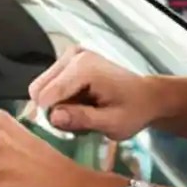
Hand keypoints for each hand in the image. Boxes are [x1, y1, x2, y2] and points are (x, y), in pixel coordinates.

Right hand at [29, 47, 160, 140]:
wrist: (147, 96)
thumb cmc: (133, 111)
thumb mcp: (112, 123)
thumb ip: (82, 119)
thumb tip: (53, 117)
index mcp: (84, 67)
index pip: (47, 95)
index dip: (52, 117)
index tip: (70, 130)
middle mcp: (73, 55)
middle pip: (39, 90)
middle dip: (53, 110)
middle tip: (76, 122)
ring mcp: (70, 55)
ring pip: (41, 89)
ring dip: (57, 106)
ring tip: (81, 112)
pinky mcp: (68, 60)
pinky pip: (49, 86)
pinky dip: (60, 100)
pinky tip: (80, 104)